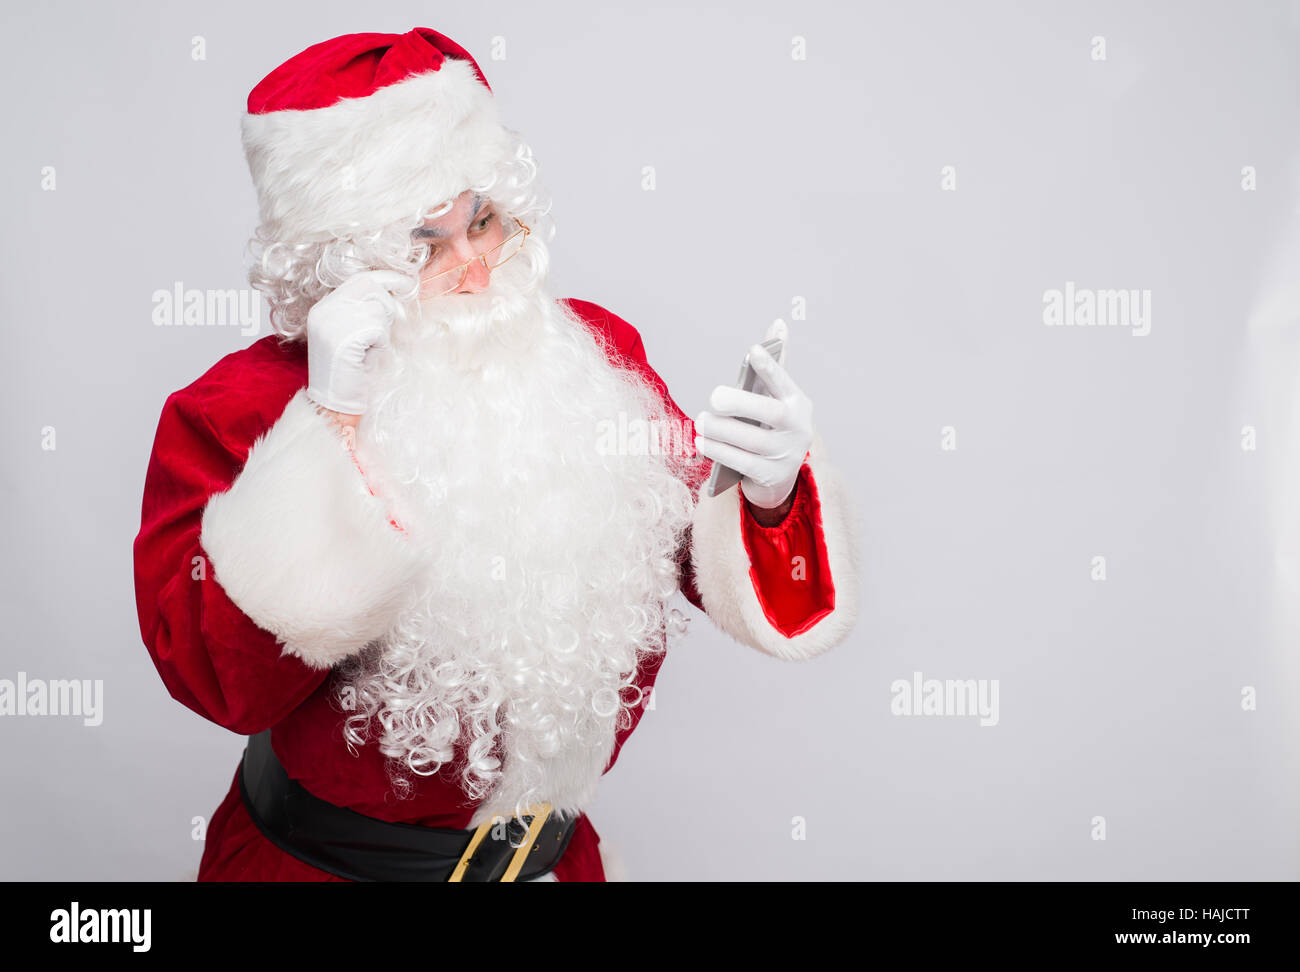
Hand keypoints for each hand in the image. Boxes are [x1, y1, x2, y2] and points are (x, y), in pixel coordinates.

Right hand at [304, 269, 413, 414]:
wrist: (334, 403)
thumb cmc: (349, 372)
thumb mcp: (352, 334)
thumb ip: (363, 311)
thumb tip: (393, 290)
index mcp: (322, 309)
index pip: (359, 280)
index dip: (386, 279)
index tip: (407, 281)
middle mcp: (324, 311)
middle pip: (370, 288)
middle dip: (387, 305)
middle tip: (385, 327)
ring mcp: (332, 323)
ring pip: (378, 309)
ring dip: (382, 330)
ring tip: (368, 348)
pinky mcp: (345, 337)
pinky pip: (379, 330)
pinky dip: (381, 344)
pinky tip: (367, 357)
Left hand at [694, 320, 813, 508]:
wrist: (779, 476)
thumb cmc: (771, 426)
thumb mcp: (776, 398)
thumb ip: (774, 366)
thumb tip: (779, 323)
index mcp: (799, 403)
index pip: (784, 382)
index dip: (770, 367)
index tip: (752, 351)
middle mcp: (797, 429)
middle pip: (768, 413)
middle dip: (739, 403)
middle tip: (714, 396)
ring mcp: (785, 454)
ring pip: (750, 439)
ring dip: (721, 429)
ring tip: (700, 421)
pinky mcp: (770, 475)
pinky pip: (740, 462)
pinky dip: (718, 451)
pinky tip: (701, 441)